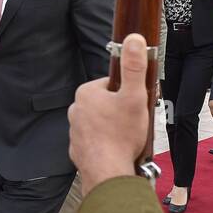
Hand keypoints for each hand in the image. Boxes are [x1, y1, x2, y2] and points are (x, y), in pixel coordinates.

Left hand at [68, 33, 149, 194]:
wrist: (108, 172)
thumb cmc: (120, 136)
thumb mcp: (134, 96)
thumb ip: (134, 67)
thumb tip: (134, 40)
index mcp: (87, 94)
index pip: (112, 84)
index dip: (128, 93)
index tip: (136, 102)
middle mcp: (76, 110)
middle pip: (107, 103)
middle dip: (122, 111)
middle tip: (134, 122)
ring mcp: (75, 130)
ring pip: (101, 122)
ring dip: (115, 128)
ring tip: (127, 138)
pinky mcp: (79, 148)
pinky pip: (96, 140)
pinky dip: (107, 144)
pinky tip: (118, 149)